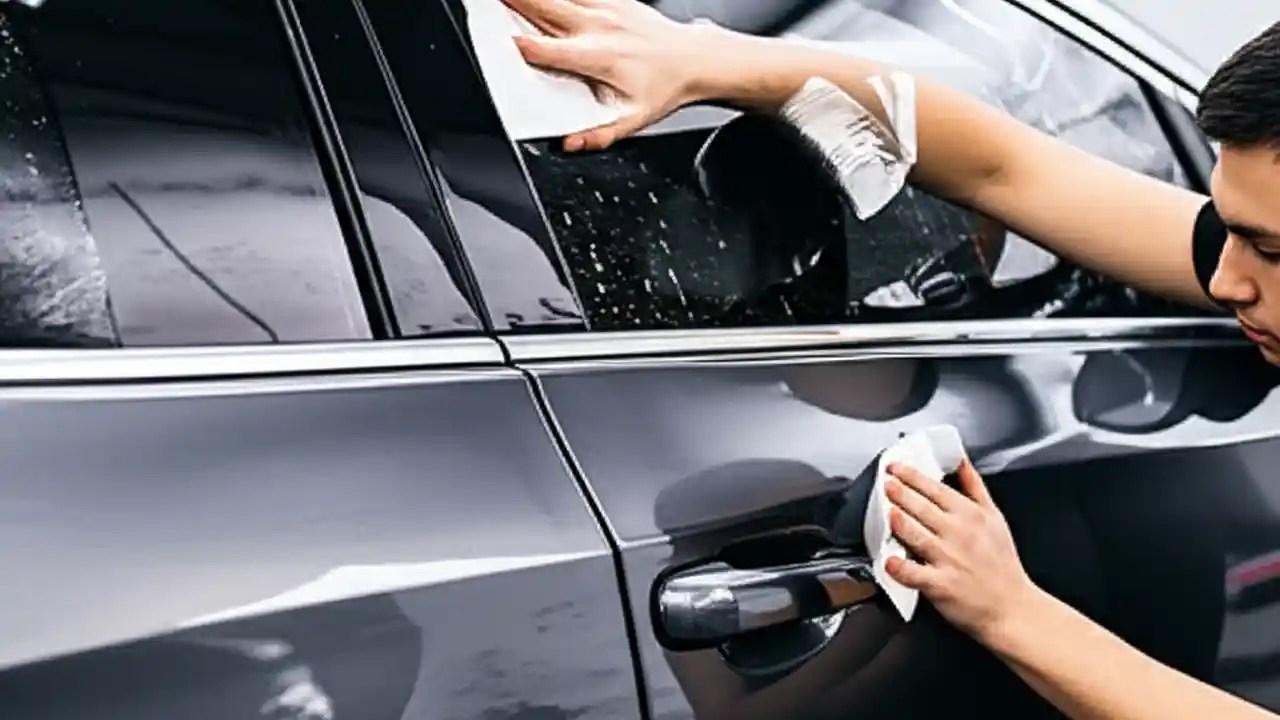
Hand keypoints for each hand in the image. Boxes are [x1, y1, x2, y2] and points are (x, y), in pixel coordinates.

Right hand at [502, 0, 736, 150]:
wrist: (695, 59)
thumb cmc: (664, 88)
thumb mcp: (633, 121)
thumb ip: (598, 134)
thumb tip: (570, 143)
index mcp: (597, 59)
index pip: (546, 50)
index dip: (519, 46)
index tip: (499, 42)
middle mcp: (597, 27)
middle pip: (543, 7)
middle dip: (512, 2)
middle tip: (486, 5)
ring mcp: (604, 7)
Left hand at [884, 459, 1036, 643]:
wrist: (1011, 607)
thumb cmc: (1002, 564)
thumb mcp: (995, 517)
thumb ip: (974, 487)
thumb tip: (960, 461)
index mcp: (970, 515)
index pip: (936, 488)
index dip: (913, 476)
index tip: (897, 467)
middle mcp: (958, 534)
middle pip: (923, 507)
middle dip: (901, 492)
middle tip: (887, 483)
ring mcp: (948, 559)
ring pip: (917, 535)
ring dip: (900, 522)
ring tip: (887, 511)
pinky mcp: (940, 584)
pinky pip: (915, 574)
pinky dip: (900, 567)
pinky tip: (889, 560)